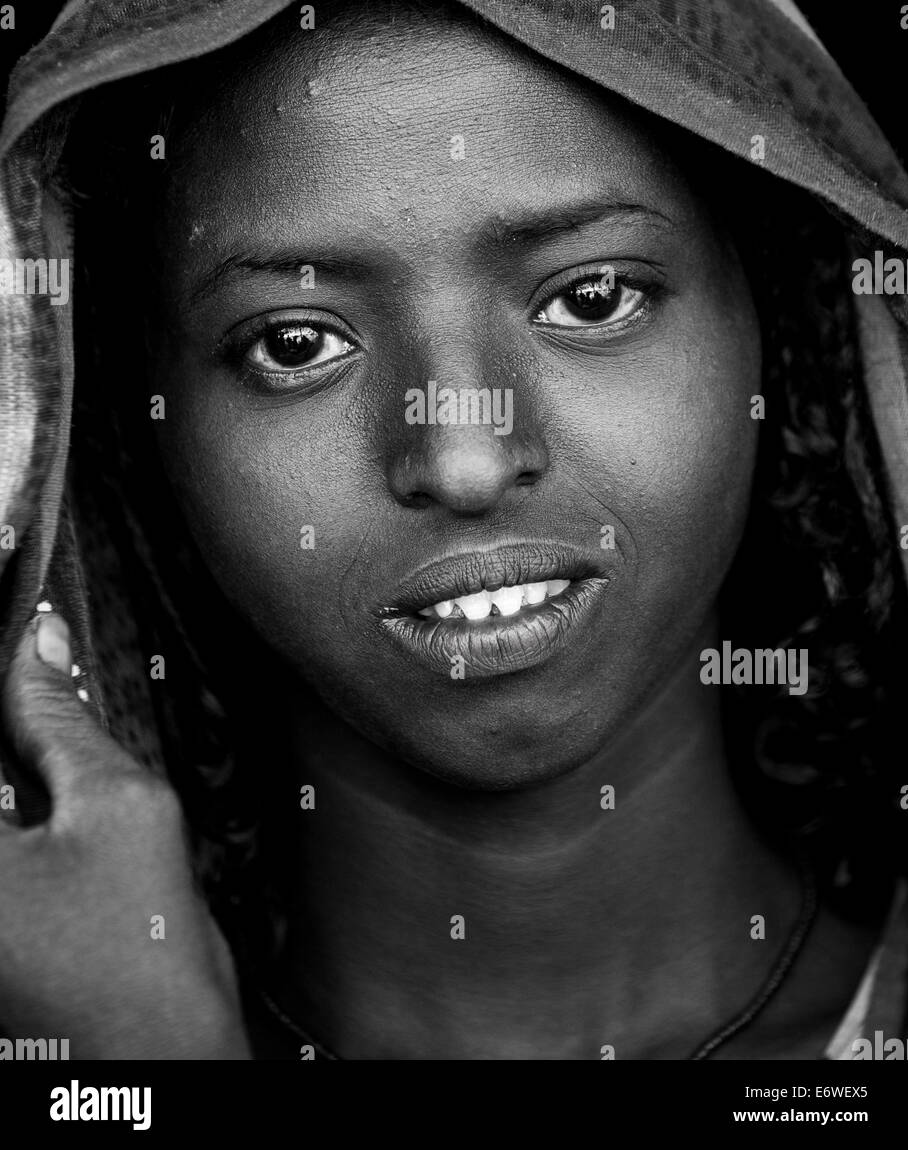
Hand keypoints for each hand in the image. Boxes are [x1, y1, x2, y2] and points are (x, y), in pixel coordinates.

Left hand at [0, 611, 250, 1058]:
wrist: (154, 1062)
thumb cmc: (138, 959)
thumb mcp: (114, 807)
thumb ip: (61, 717)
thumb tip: (38, 640)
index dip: (0, 645)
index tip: (16, 583)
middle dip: (13, 702)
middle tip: (41, 645)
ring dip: (20, 739)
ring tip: (48, 694)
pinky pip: (3, 812)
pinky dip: (19, 777)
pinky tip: (47, 759)